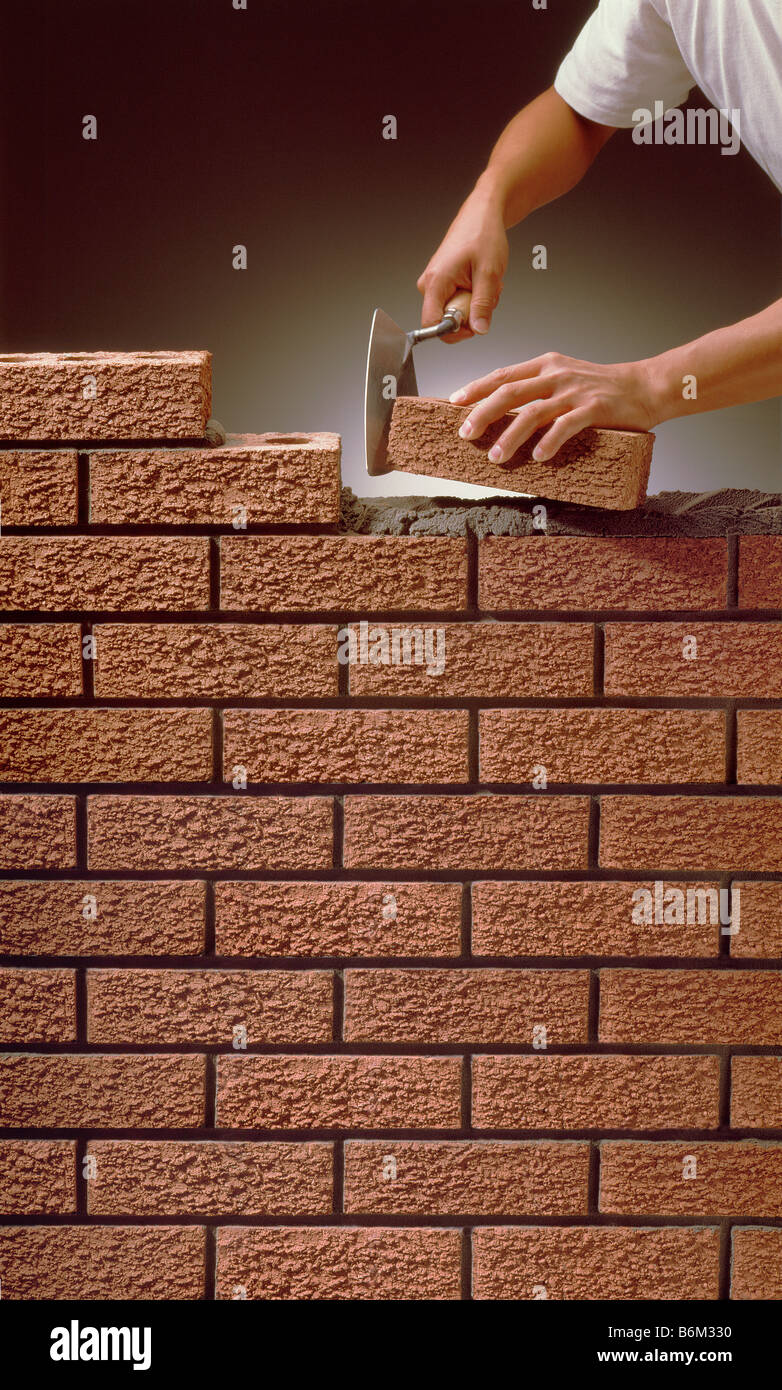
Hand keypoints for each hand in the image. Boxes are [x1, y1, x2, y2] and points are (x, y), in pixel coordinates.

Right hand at [417, 183, 508, 341]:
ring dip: (475, 304)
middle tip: (487, 292)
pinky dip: (473, 296)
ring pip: (455, 312)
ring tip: (485, 282)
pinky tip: (480, 280)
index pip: (432, 325)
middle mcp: (430, 285)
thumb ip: (483, 305)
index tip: (473, 325)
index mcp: (436, 282)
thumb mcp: (489, 273)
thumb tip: (479, 329)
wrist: (482, 215)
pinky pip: (457, 303)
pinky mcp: (442, 283)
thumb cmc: (483, 235)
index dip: (453, 332)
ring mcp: (435, 284)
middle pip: (446, 321)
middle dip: (472, 314)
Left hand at [450, 352, 657, 459]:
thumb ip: (536, 390)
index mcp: (545, 365)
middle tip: (465, 433)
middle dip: (483, 413)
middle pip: (510, 392)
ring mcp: (574, 392)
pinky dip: (549, 442)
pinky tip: (538, 457)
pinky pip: (566, 426)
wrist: (644, 387)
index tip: (454, 402)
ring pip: (533, 413)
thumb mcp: (564, 379)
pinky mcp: (594, 409)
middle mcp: (556, 375)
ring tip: (496, 457)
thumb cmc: (601, 388)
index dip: (476, 388)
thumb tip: (502, 410)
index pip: (503, 374)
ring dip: (510, 437)